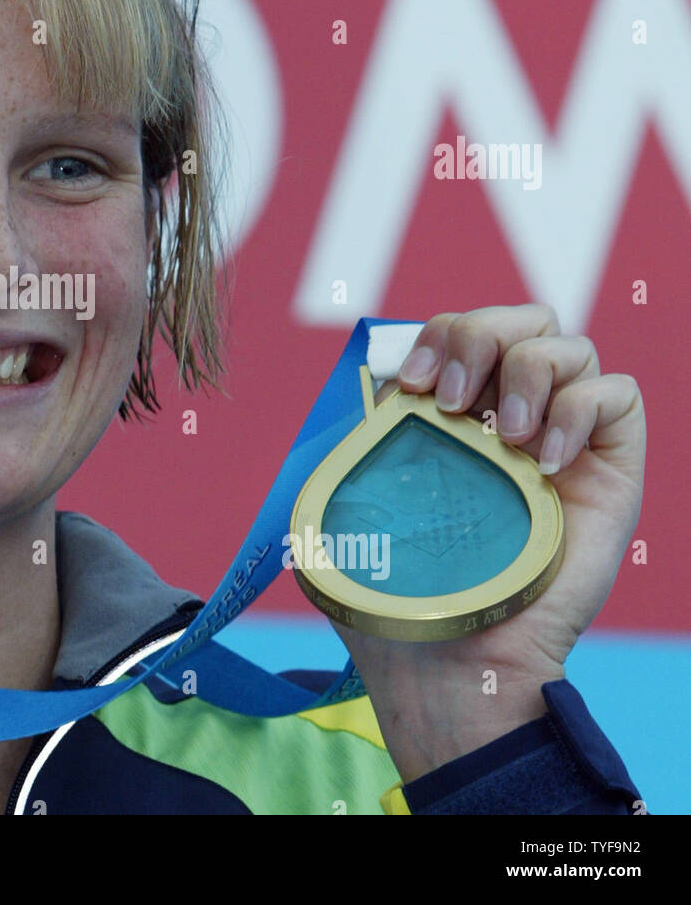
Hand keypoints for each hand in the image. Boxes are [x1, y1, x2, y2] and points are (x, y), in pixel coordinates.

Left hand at [330, 304, 645, 783]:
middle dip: (479, 336)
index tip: (414, 386)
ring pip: (566, 343)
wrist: (452, 656)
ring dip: (528, 372)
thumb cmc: (399, 588)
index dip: (439, 336)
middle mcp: (510, 416)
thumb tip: (379, 379)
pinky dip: (580, 409)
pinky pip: (618, 393)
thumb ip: (370, 434)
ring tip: (506, 441)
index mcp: (453, 415)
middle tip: (453, 403)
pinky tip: (545, 463)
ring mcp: (563, 438)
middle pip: (517, 319)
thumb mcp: (357, 499)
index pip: (460, 332)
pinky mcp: (610, 468)